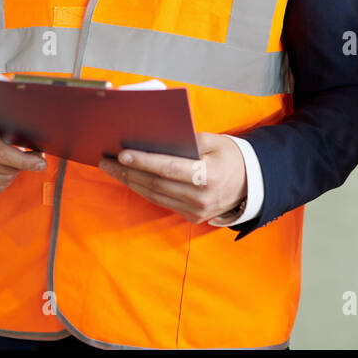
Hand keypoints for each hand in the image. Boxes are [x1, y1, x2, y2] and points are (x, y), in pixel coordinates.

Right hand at [0, 111, 45, 193]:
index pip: (0, 152)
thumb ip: (11, 127)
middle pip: (4, 169)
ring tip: (13, 163)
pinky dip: (4, 183)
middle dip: (22, 166)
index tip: (39, 162)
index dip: (23, 160)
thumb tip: (38, 143)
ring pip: (1, 181)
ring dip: (13, 174)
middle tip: (29, 159)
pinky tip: (3, 171)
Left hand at [98, 131, 246, 223]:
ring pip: (155, 195)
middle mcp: (201, 197)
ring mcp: (196, 211)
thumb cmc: (230, 156)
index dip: (143, 162)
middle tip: (105, 161)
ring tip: (111, 170)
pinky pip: (162, 202)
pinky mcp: (191, 217)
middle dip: (128, 172)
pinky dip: (144, 190)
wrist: (251, 183)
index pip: (168, 168)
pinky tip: (130, 180)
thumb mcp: (213, 141)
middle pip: (156, 184)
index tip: (121, 154)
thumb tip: (152, 140)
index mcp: (208, 175)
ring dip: (130, 182)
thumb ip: (185, 141)